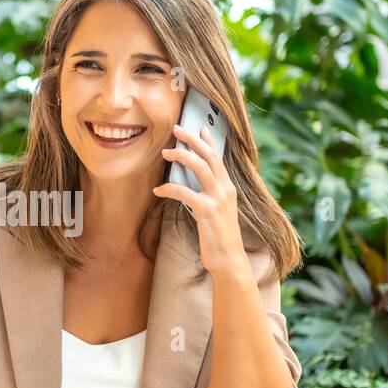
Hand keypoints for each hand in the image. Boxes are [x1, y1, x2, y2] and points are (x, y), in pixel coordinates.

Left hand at [154, 123, 249, 277]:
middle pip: (209, 156)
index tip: (199, 127)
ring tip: (166, 152)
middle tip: (177, 129)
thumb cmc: (219, 239)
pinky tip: (158, 190)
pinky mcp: (207, 210)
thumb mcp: (217, 214)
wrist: (229, 260)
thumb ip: (208, 198)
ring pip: (200, 167)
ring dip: (181, 156)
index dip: (208, 141)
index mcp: (229, 189)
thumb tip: (191, 188)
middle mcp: (226, 190)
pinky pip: (184, 192)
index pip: (219, 158)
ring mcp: (218, 199)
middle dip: (192, 139)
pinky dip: (169, 189)